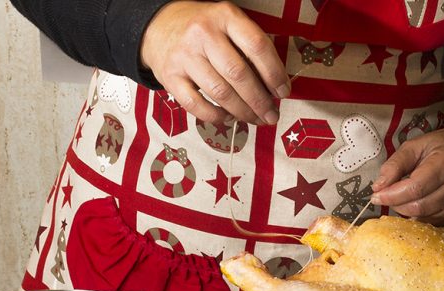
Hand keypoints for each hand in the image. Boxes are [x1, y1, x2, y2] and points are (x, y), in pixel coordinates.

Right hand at [140, 1, 290, 124]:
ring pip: (220, 93)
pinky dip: (216, 117)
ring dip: (243, 112)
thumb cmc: (204, 31)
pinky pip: (197, 105)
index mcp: (225, 16)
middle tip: (272, 115)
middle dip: (260, 101)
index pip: (257, 46)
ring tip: (256, 120)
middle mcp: (203, 34)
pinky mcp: (170, 77)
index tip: (283, 92)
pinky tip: (229, 118)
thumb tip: (274, 87)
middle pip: (239, 74)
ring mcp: (184, 56)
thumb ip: (249, 49)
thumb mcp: (228, 25)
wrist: (159, 27)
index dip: (274, 73)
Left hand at [370, 118, 443, 225]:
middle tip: (387, 196)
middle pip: (417, 207)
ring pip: (423, 217)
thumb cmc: (442, 147)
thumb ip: (395, 164)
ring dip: (406, 211)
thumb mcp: (416, 145)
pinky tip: (418, 203)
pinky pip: (432, 223)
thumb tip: (378, 186)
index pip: (414, 188)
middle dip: (396, 204)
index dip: (392, 195)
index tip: (376, 196)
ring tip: (404, 197)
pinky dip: (419, 215)